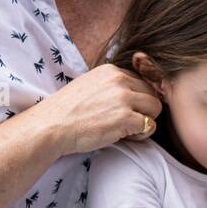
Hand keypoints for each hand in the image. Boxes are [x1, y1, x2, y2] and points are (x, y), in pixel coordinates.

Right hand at [34, 62, 160, 156]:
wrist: (50, 127)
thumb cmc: (68, 112)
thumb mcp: (91, 86)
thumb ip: (113, 85)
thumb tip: (137, 93)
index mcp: (112, 71)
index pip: (142, 82)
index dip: (137, 100)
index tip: (122, 110)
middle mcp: (120, 80)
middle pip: (153, 94)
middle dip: (144, 110)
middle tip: (126, 122)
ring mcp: (123, 98)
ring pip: (156, 108)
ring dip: (145, 121)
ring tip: (126, 129)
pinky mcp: (125, 117)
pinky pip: (150, 126)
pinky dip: (141, 134)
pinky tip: (124, 136)